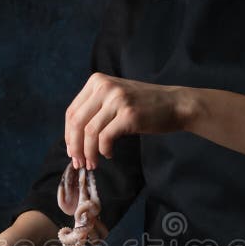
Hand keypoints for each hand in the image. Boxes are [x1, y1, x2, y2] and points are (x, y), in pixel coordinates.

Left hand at [64, 73, 192, 169]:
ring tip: (93, 163)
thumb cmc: (144, 106)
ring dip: (89, 153)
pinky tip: (109, 154)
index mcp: (97, 81)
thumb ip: (95, 110)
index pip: (72, 112)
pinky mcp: (128, 114)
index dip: (69, 136)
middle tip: (79, 163)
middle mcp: (104, 87)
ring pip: (89, 132)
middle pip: (77, 122)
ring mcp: (117, 99)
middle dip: (75, 147)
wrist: (175, 104)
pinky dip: (103, 150)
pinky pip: (105, 138)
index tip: (72, 152)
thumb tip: (73, 139)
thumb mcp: (115, 98)